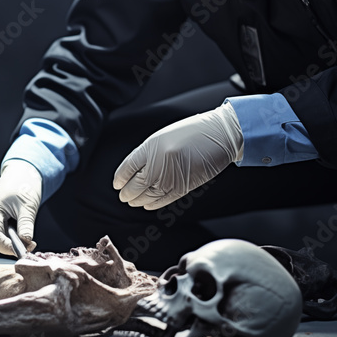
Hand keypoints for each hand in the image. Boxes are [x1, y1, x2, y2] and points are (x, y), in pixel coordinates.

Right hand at [0, 160, 42, 255]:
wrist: (23, 173)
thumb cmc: (23, 185)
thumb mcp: (27, 206)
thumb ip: (25, 225)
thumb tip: (26, 243)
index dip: (6, 246)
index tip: (21, 252)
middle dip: (12, 247)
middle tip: (30, 248)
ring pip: (0, 240)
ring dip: (14, 244)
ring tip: (30, 243)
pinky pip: (4, 236)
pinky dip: (15, 239)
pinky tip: (26, 238)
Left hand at [113, 101, 242, 209]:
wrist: (219, 135)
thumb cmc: (193, 132)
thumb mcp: (164, 136)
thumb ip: (149, 152)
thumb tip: (135, 171)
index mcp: (152, 146)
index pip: (128, 166)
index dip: (121, 178)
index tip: (117, 183)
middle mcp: (159, 162)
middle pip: (136, 184)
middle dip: (127, 192)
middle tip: (123, 196)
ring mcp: (172, 176)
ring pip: (148, 195)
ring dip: (138, 200)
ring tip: (132, 201)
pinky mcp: (184, 186)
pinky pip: (164, 199)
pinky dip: (153, 204)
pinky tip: (147, 205)